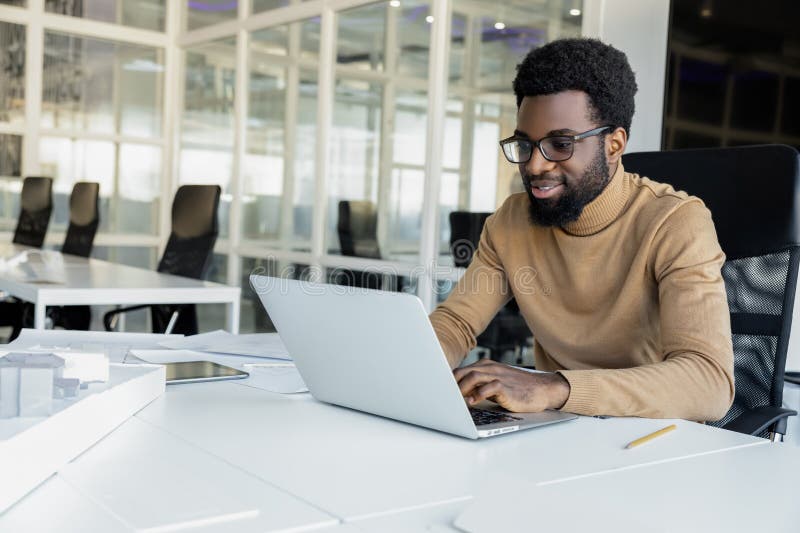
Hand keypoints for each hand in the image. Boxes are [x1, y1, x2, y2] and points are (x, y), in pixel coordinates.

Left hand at [453, 359, 570, 411]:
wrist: (542, 389)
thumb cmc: (518, 389)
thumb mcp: (495, 385)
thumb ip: (479, 387)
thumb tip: (459, 397)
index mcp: (485, 367)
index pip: (460, 371)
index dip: (448, 381)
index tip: (438, 391)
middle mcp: (490, 369)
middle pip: (463, 372)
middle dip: (451, 385)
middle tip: (443, 397)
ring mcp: (498, 376)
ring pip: (473, 376)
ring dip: (462, 388)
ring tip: (455, 400)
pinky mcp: (506, 386)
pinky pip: (489, 387)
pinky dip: (479, 394)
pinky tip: (473, 402)